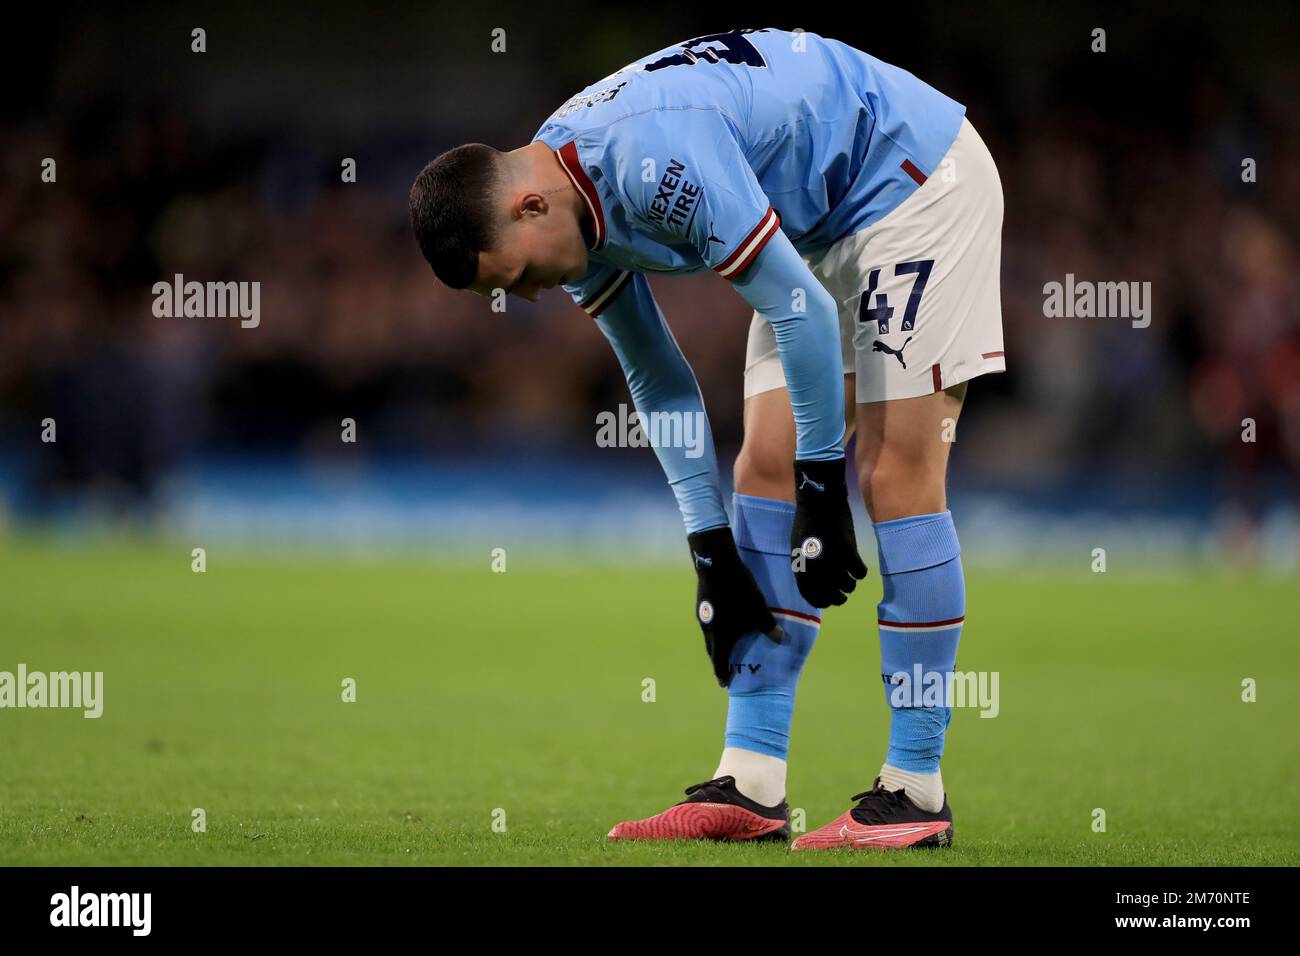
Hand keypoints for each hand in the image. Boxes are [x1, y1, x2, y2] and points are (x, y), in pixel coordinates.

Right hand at [687, 527, 783, 686]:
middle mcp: (709, 629)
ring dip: (716, 645)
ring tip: (723, 648)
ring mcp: (703, 615)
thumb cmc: (739, 589)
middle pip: (712, 651)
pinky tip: (722, 623)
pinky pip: (709, 623)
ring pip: (709, 636)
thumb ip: (768, 626)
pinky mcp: (702, 603)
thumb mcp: (758, 609)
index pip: (720, 661)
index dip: (723, 674)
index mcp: (721, 636)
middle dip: (719, 662)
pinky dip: (715, 630)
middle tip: (724, 671)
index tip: (724, 684)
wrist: (716, 562)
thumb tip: (781, 639)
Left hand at [790, 457, 867, 606]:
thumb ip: (805, 568)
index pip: (810, 595)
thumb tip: (816, 585)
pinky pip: (859, 572)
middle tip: (842, 596)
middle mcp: (815, 566)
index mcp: (800, 565)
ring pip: (848, 586)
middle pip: (830, 595)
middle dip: (838, 599)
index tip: (828, 603)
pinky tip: (858, 567)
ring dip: (850, 586)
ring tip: (850, 578)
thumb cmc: (807, 523)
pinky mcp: (848, 549)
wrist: (820, 500)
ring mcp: (832, 558)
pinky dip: (860, 573)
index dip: (821, 602)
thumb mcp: (798, 548)